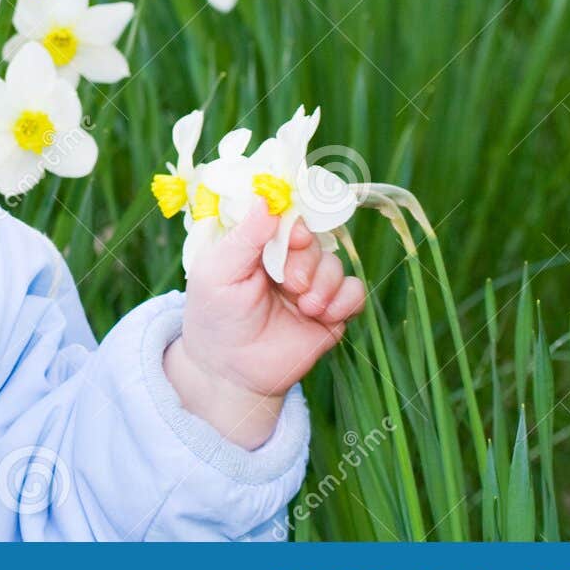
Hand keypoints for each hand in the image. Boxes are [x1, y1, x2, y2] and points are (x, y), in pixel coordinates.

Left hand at [163, 198, 365, 448]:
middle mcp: (286, 261)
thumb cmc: (214, 316)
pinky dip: (345, 299)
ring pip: (335, 265)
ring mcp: (309, 287)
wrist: (229, 371)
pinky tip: (323, 315)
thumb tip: (265, 198)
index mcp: (258, 245)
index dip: (295, 222)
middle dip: (307, 260)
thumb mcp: (218, 272)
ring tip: (305, 306)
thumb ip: (244, 237)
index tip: (295, 236)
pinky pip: (355, 292)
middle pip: (314, 241)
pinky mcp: (329, 313)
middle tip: (290, 283)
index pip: (286, 217)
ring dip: (325, 283)